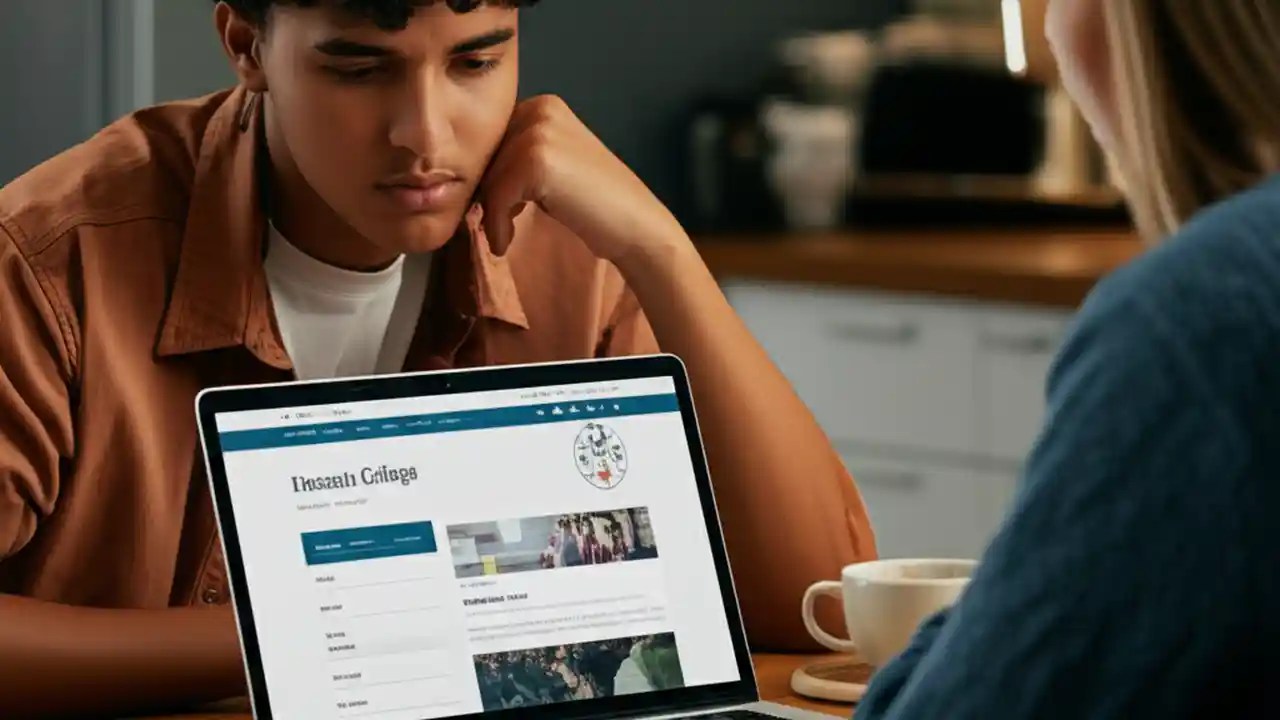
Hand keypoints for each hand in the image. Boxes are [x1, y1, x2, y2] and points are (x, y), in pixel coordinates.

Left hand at [479, 95, 688, 268]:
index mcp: (542, 106)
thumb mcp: (550, 169)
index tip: (492, 210)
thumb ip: (515, 160)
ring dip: (488, 213)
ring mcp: (540, 131)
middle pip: (484, 156)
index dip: (486, 178)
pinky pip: (495, 194)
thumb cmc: (593, 205)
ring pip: (486, 176)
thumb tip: (464, 177)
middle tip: (497, 226)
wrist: (635, 225)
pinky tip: (505, 243)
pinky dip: (495, 224)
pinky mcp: (538, 159)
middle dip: (484, 194)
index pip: (490, 141)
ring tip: (502, 236)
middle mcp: (541, 108)